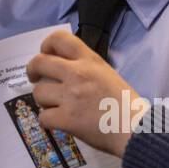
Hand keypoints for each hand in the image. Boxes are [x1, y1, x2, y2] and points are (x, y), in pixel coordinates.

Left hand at [26, 30, 146, 157]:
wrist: (136, 129)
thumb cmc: (126, 104)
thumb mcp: (108, 74)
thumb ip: (87, 69)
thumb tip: (64, 71)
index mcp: (90, 61)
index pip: (59, 38)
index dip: (46, 45)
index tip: (45, 55)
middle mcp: (77, 74)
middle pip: (39, 63)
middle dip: (32, 71)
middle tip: (35, 79)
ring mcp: (70, 96)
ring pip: (38, 92)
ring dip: (43, 100)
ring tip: (54, 106)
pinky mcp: (66, 119)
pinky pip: (43, 117)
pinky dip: (48, 121)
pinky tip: (58, 123)